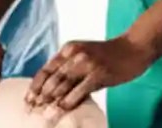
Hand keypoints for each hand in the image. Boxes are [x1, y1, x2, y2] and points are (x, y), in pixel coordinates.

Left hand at [25, 36, 154, 112]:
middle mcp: (74, 54)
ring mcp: (87, 63)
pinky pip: (80, 89)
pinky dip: (70, 100)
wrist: (133, 47)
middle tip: (31, 110)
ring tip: (43, 114)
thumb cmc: (110, 55)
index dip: (35, 85)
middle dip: (40, 95)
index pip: (46, 69)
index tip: (28, 99)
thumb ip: (70, 68)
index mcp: (68, 49)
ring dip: (52, 100)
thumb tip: (55, 89)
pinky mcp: (99, 73)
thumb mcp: (85, 56)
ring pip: (63, 84)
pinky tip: (63, 109)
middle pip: (51, 78)